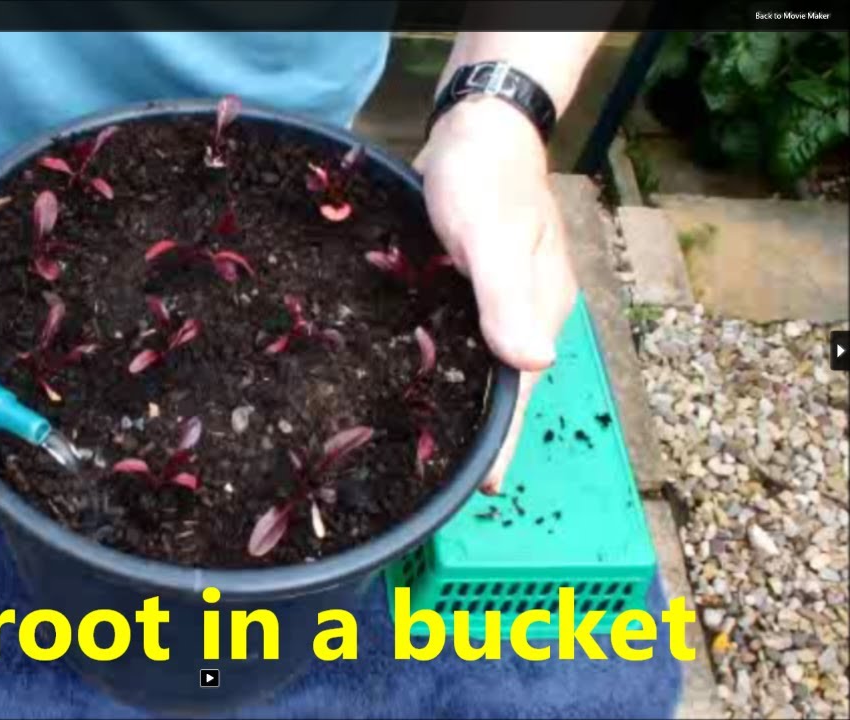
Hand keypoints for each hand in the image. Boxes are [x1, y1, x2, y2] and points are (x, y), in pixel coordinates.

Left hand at [412, 99, 577, 493]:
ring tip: (415, 443)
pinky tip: (403, 377)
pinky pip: (454, 334)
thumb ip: (508, 297)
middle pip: (499, 384)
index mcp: (539, 311)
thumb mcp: (493, 236)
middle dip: (476, 430)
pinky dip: (435, 361)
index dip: (501, 441)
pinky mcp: (465, 283)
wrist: (476, 125)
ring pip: (476, 361)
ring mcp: (495, 298)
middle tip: (434, 478)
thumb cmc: (485, 178)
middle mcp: (522, 312)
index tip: (480, 492)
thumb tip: (534, 367)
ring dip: (452, 399)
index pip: (522, 392)